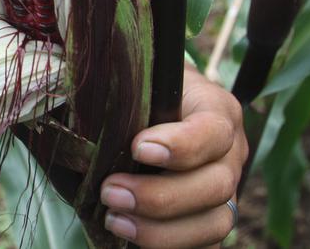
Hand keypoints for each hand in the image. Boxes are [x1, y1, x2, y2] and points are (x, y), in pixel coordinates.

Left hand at [99, 64, 247, 247]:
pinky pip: (205, 246)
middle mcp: (230, 154)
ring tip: (113, 218)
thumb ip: (123, 88)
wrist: (161, 106)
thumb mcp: (140, 79)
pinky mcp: (212, 219)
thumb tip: (79, 97)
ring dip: (160, 230)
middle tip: (110, 191)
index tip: (137, 148)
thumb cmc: (146, 91)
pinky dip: (167, 245)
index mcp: (217, 110)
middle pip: (216, 186)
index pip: (214, 131)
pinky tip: (128, 235)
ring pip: (214, 224)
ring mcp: (226, 190)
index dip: (180, 145)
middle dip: (159, 196)